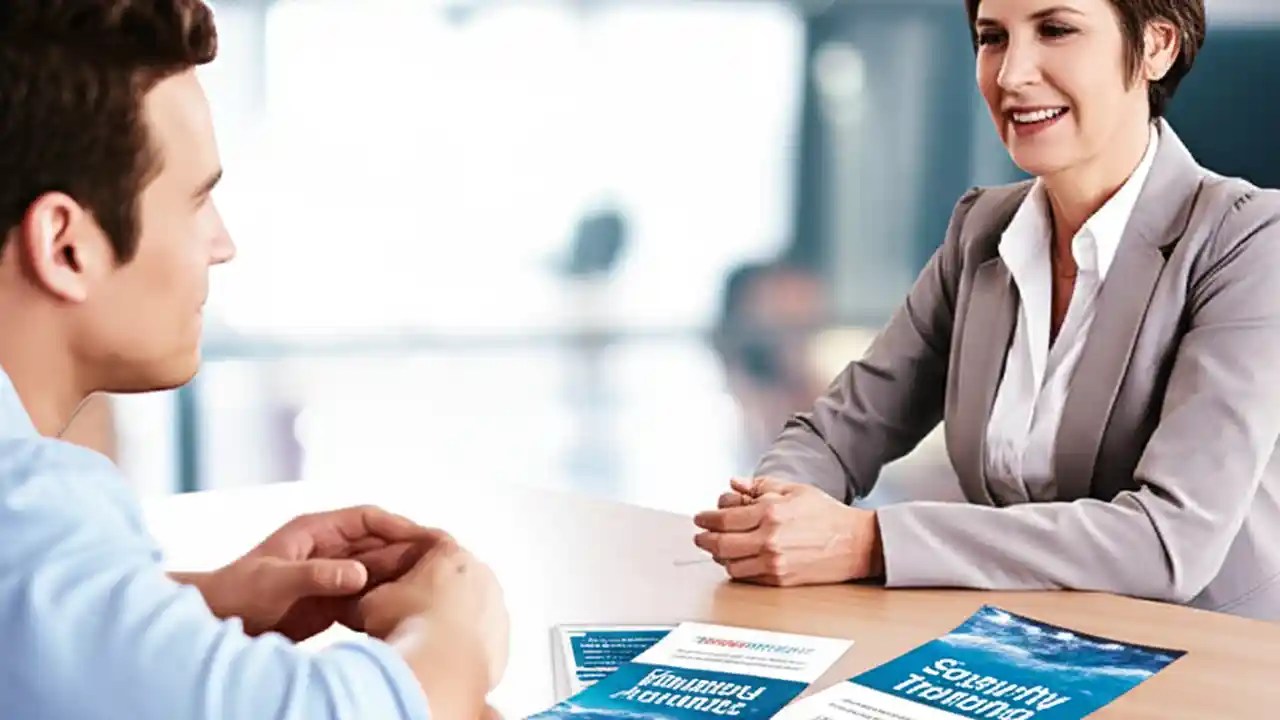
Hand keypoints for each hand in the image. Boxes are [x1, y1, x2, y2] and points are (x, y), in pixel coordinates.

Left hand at [181, 505, 443, 640]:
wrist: (215, 619)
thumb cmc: (237, 593)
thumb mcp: (276, 582)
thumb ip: (318, 575)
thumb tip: (359, 572)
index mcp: (316, 530)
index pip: (368, 519)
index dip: (398, 525)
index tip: (425, 537)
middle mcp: (328, 548)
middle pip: (379, 544)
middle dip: (409, 550)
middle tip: (442, 560)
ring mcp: (331, 574)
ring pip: (377, 569)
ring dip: (402, 575)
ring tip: (434, 584)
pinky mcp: (330, 599)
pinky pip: (367, 594)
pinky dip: (387, 598)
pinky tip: (407, 606)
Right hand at [358, 538, 509, 689]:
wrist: (438, 666)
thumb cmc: (409, 627)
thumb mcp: (374, 600)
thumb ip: (379, 591)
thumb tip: (375, 602)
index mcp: (451, 553)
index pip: (427, 546)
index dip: (403, 563)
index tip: (390, 579)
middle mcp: (481, 576)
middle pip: (452, 577)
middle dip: (430, 592)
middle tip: (404, 613)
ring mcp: (496, 610)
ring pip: (469, 609)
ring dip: (449, 619)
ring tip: (421, 640)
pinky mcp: (501, 643)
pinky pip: (479, 639)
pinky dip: (462, 645)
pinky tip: (441, 658)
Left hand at [692, 477, 883, 586]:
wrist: (855, 544)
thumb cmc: (828, 516)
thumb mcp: (794, 490)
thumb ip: (760, 485)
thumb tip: (734, 484)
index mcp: (770, 512)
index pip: (724, 518)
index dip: (706, 518)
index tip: (700, 518)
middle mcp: (769, 539)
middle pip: (720, 543)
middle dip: (704, 539)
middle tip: (700, 536)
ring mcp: (773, 562)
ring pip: (729, 564)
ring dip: (718, 556)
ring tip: (717, 548)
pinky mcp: (779, 580)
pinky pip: (746, 577)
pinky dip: (736, 568)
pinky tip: (737, 560)